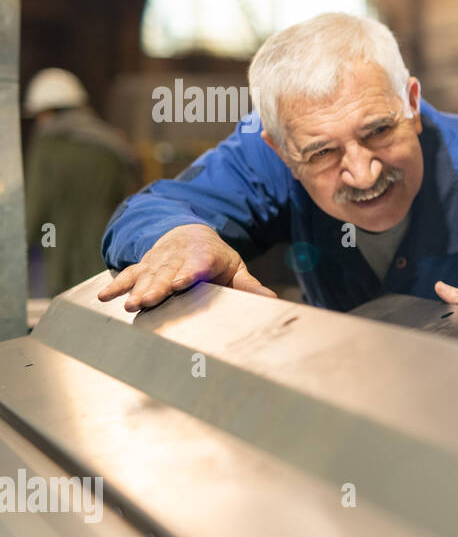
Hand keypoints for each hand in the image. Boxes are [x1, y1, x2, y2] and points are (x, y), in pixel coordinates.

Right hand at [97, 223, 276, 311]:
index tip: (181, 283)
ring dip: (137, 290)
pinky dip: (117, 284)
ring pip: (147, 275)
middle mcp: (179, 257)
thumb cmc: (216, 257)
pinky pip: (129, 274)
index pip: (197, 266)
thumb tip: (274, 300)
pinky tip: (105, 296)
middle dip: (158, 287)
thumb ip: (250, 285)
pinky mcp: (145, 265)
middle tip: (148, 301)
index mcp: (205, 257)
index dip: (188, 274)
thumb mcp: (235, 268)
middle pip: (168, 273)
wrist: (189, 232)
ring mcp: (159, 260)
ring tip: (129, 304)